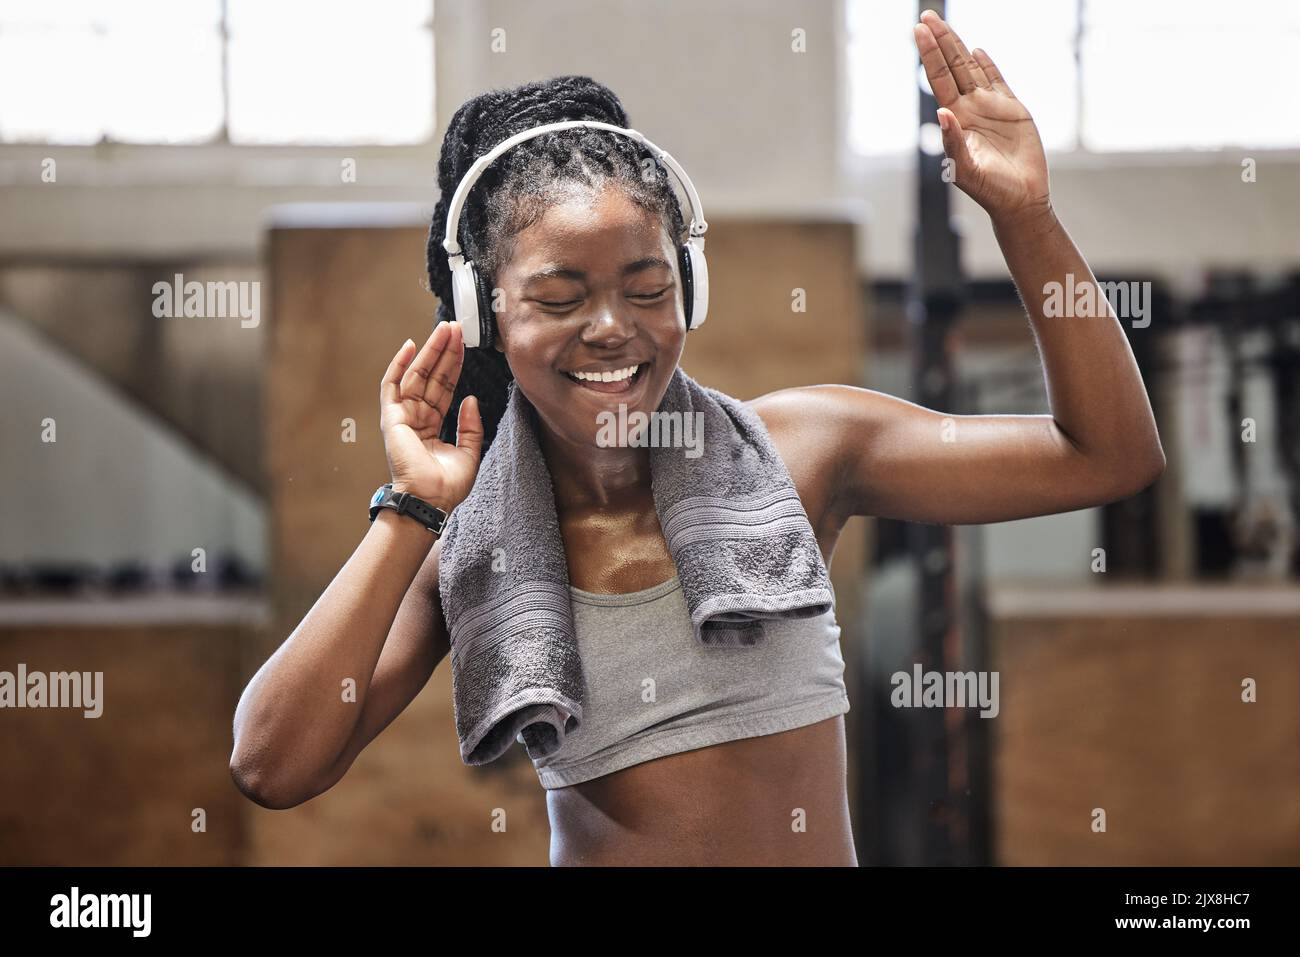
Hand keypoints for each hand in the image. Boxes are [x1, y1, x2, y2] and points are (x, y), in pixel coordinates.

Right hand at [379, 320, 482, 511]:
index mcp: (432, 426)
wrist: (430, 500)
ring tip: (445, 329)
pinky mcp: (392, 418)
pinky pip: (393, 385)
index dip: (453, 366)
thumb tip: (471, 398)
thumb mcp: (470, 452)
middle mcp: (416, 418)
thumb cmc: (447, 485)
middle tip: (456, 327)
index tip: (464, 344)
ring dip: (431, 351)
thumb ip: (471, 426)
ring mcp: (403, 416)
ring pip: (417, 375)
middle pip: (431, 376)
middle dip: (444, 351)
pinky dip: (399, 365)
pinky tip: (412, 345)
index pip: (444, 388)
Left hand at [914, 11, 1050, 225]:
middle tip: (926, 16)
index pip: (938, 79)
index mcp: (955, 119)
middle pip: (951, 67)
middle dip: (939, 41)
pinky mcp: (1013, 110)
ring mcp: (990, 107)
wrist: (1020, 199)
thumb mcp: (965, 170)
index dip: (929, 54)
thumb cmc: (989, 190)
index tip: (918, 31)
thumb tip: (942, 113)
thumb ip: (953, 143)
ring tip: (943, 24)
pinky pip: (998, 80)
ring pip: (971, 69)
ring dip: (958, 46)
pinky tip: (977, 50)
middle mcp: (969, 109)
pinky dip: (987, 64)